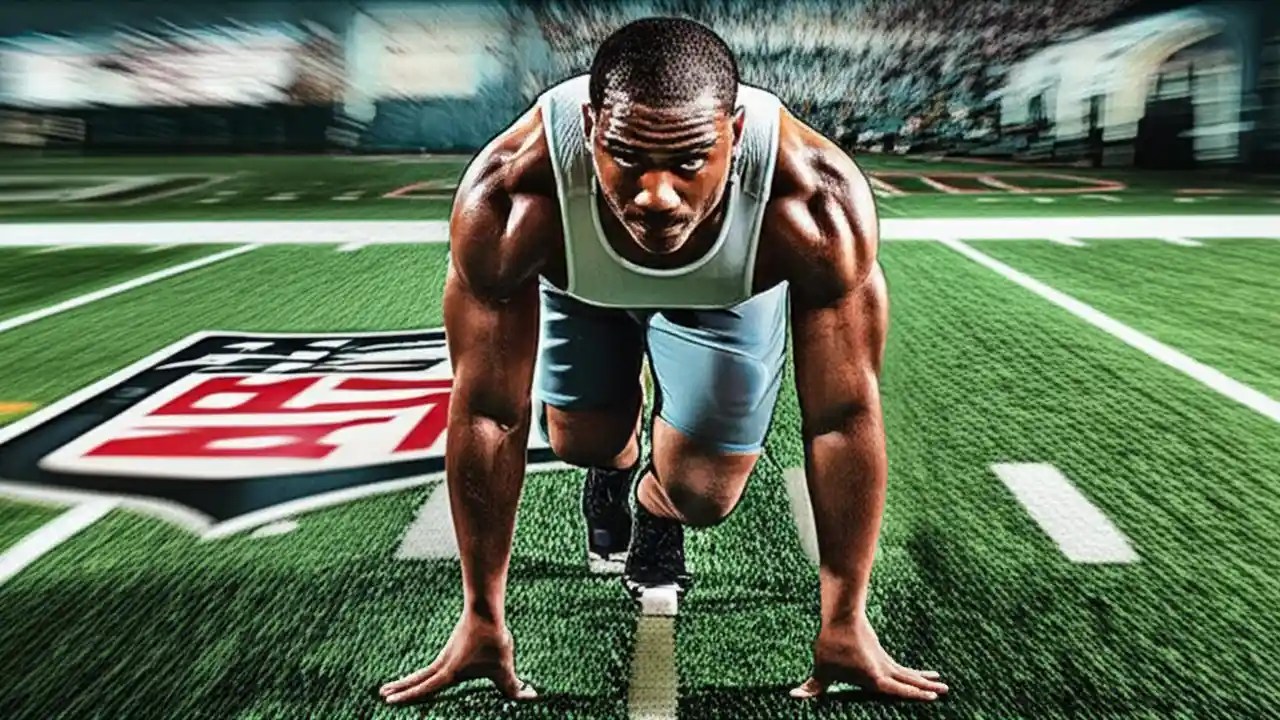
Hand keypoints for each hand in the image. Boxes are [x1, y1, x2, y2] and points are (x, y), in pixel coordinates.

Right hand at [379, 614, 536, 704]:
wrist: (485, 609)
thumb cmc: (493, 638)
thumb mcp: (504, 667)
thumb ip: (513, 686)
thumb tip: (529, 697)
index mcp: (450, 672)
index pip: (425, 689)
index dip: (408, 696)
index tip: (388, 701)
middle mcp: (444, 665)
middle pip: (418, 680)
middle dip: (401, 689)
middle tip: (382, 696)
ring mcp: (447, 656)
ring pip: (424, 672)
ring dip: (409, 681)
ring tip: (393, 686)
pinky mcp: (453, 649)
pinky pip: (434, 666)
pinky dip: (424, 674)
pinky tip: (428, 675)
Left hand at [791, 613, 948, 700]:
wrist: (842, 616)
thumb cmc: (831, 644)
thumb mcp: (821, 669)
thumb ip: (813, 686)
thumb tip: (794, 696)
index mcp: (873, 678)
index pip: (899, 691)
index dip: (915, 696)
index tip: (933, 698)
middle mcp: (883, 670)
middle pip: (909, 682)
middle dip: (925, 690)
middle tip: (944, 693)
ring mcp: (883, 661)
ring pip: (908, 674)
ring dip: (924, 680)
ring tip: (943, 684)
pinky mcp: (880, 654)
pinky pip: (901, 668)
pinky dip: (913, 673)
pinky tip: (923, 674)